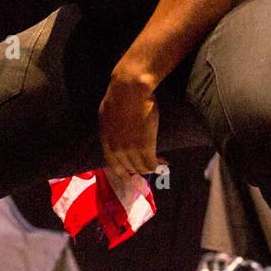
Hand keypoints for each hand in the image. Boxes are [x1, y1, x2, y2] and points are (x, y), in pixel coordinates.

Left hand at [98, 67, 163, 182]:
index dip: (121, 174)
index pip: (112, 164)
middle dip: (139, 170)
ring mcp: (130, 148)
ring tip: (160, 163)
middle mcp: (116, 147)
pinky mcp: (145, 146)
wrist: (129, 90)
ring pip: (141, 167)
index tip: (127, 181)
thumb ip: (110, 126)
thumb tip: (116, 132)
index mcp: (106, 139)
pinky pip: (151, 163)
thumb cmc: (120, 95)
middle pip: (128, 167)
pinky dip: (158, 165)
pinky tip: (163, 162)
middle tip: (150, 168)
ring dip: (151, 168)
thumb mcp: (107, 113)